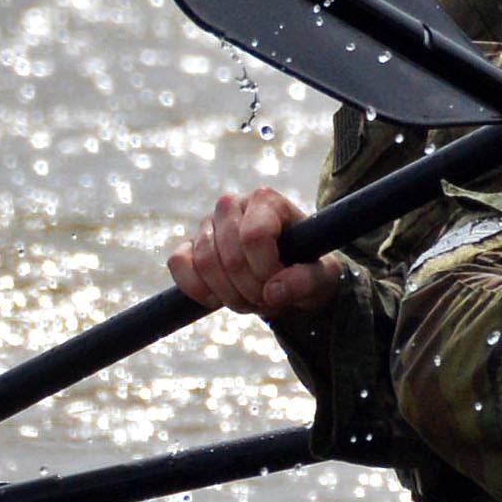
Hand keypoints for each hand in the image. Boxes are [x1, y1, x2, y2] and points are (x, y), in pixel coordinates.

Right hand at [168, 185, 338, 322]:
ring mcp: (207, 225)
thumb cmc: (308, 268)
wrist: (288, 276)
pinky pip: (178, 264)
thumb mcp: (323, 277)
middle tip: (267, 300)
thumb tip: (274, 292)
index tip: (281, 284)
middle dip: (250, 290)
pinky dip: (197, 289)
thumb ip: (306, 281)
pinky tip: (218, 299)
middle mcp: (232, 205)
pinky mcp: (188, 246)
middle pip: (230, 256)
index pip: (254, 236)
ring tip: (251, 301)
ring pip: (205, 263)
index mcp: (266, 200)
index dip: (266, 270)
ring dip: (229, 295)